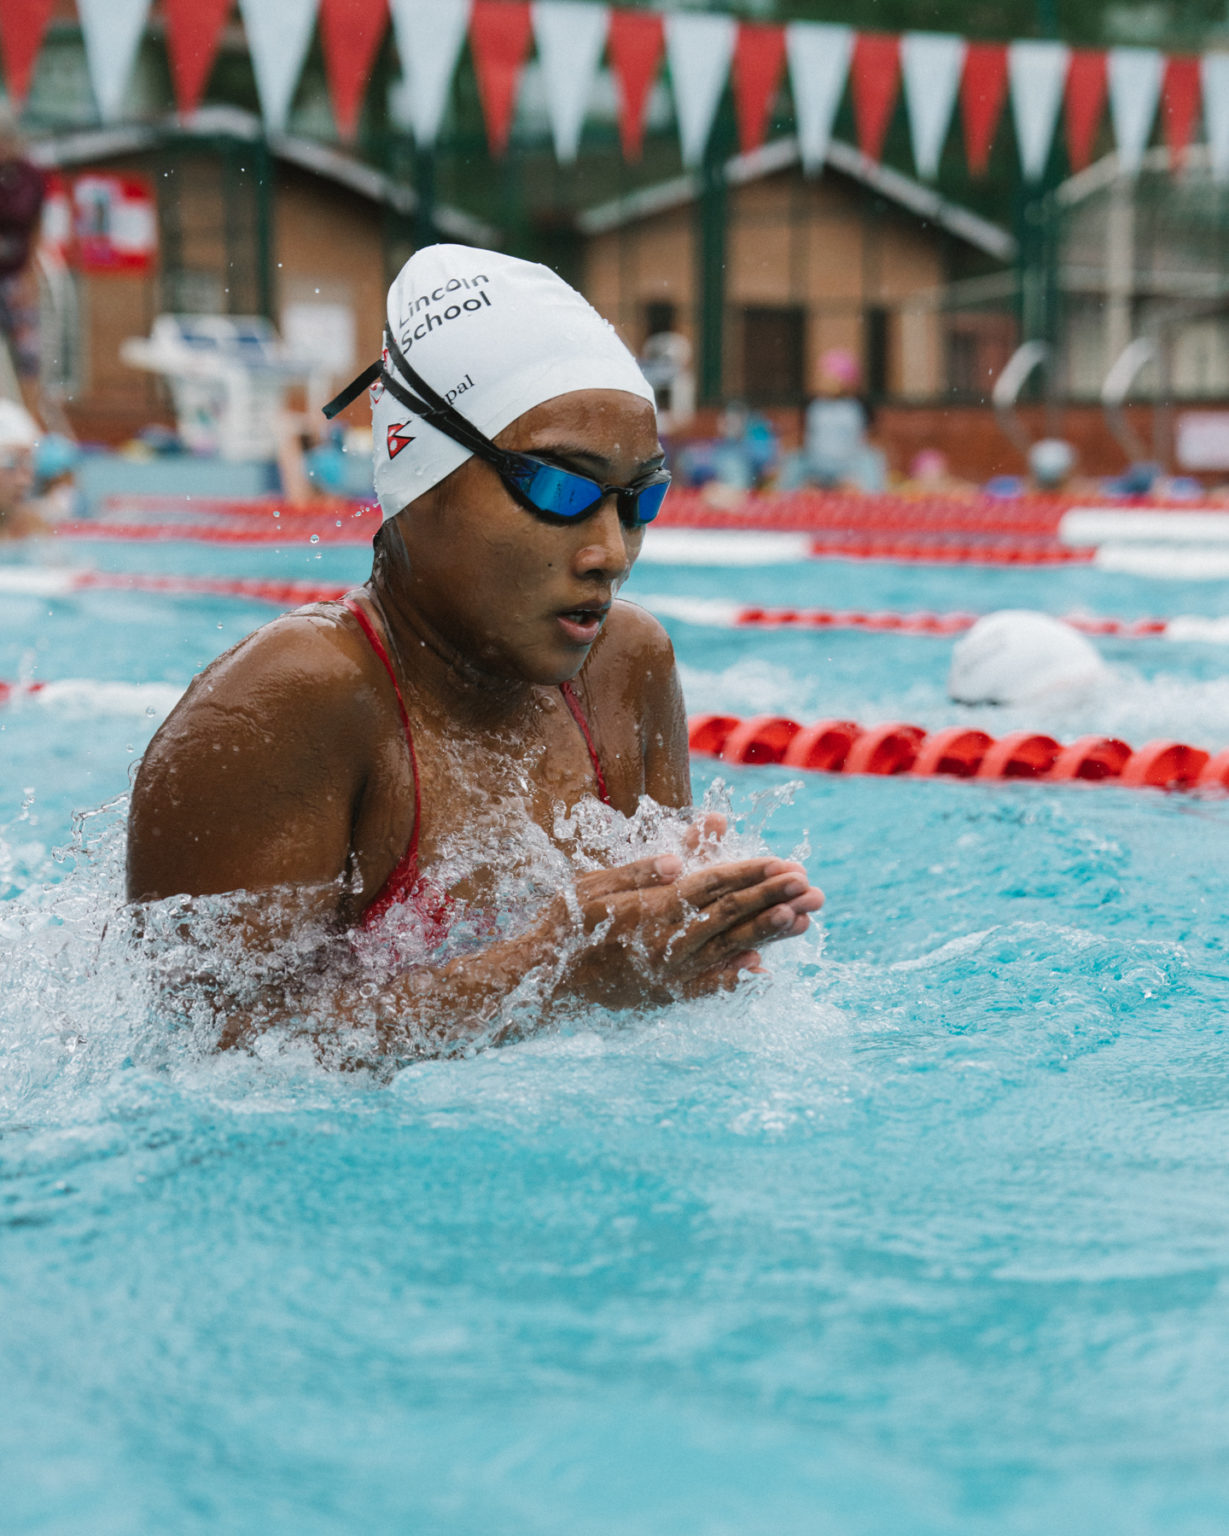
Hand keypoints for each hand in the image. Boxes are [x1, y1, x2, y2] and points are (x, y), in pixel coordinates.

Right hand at [542, 851, 823, 1009]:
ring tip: (802, 920)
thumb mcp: (595, 884)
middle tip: (812, 887)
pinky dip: (735, 977)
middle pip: (732, 916)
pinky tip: (761, 968)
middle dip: (774, 899)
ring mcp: (670, 973)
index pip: (715, 885)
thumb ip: (640, 871)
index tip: (786, 863)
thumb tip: (680, 860)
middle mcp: (668, 942)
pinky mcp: (664, 995)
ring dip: (768, 934)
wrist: (541, 981)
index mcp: (654, 908)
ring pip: (728, 948)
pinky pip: (707, 987)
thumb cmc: (565, 923)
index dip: (753, 873)